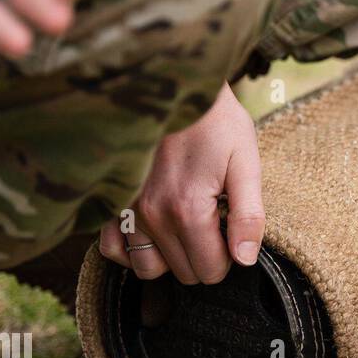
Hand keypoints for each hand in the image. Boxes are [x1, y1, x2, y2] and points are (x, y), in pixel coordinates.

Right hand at [100, 82, 264, 284]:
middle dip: (204, 255)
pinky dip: (133, 249)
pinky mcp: (110, 202)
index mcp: (188, 210)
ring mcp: (125, 211)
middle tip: (214, 218)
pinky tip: (154, 230)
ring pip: (148, 268)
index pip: (211, 270)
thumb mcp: (246, 161)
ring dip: (171, 256)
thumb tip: (245, 259)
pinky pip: (112, 249)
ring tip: (187, 224)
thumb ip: (248, 215)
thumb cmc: (215, 121)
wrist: (171, 84)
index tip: (232, 226)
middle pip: (183, 273)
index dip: (230, 257)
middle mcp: (151, 217)